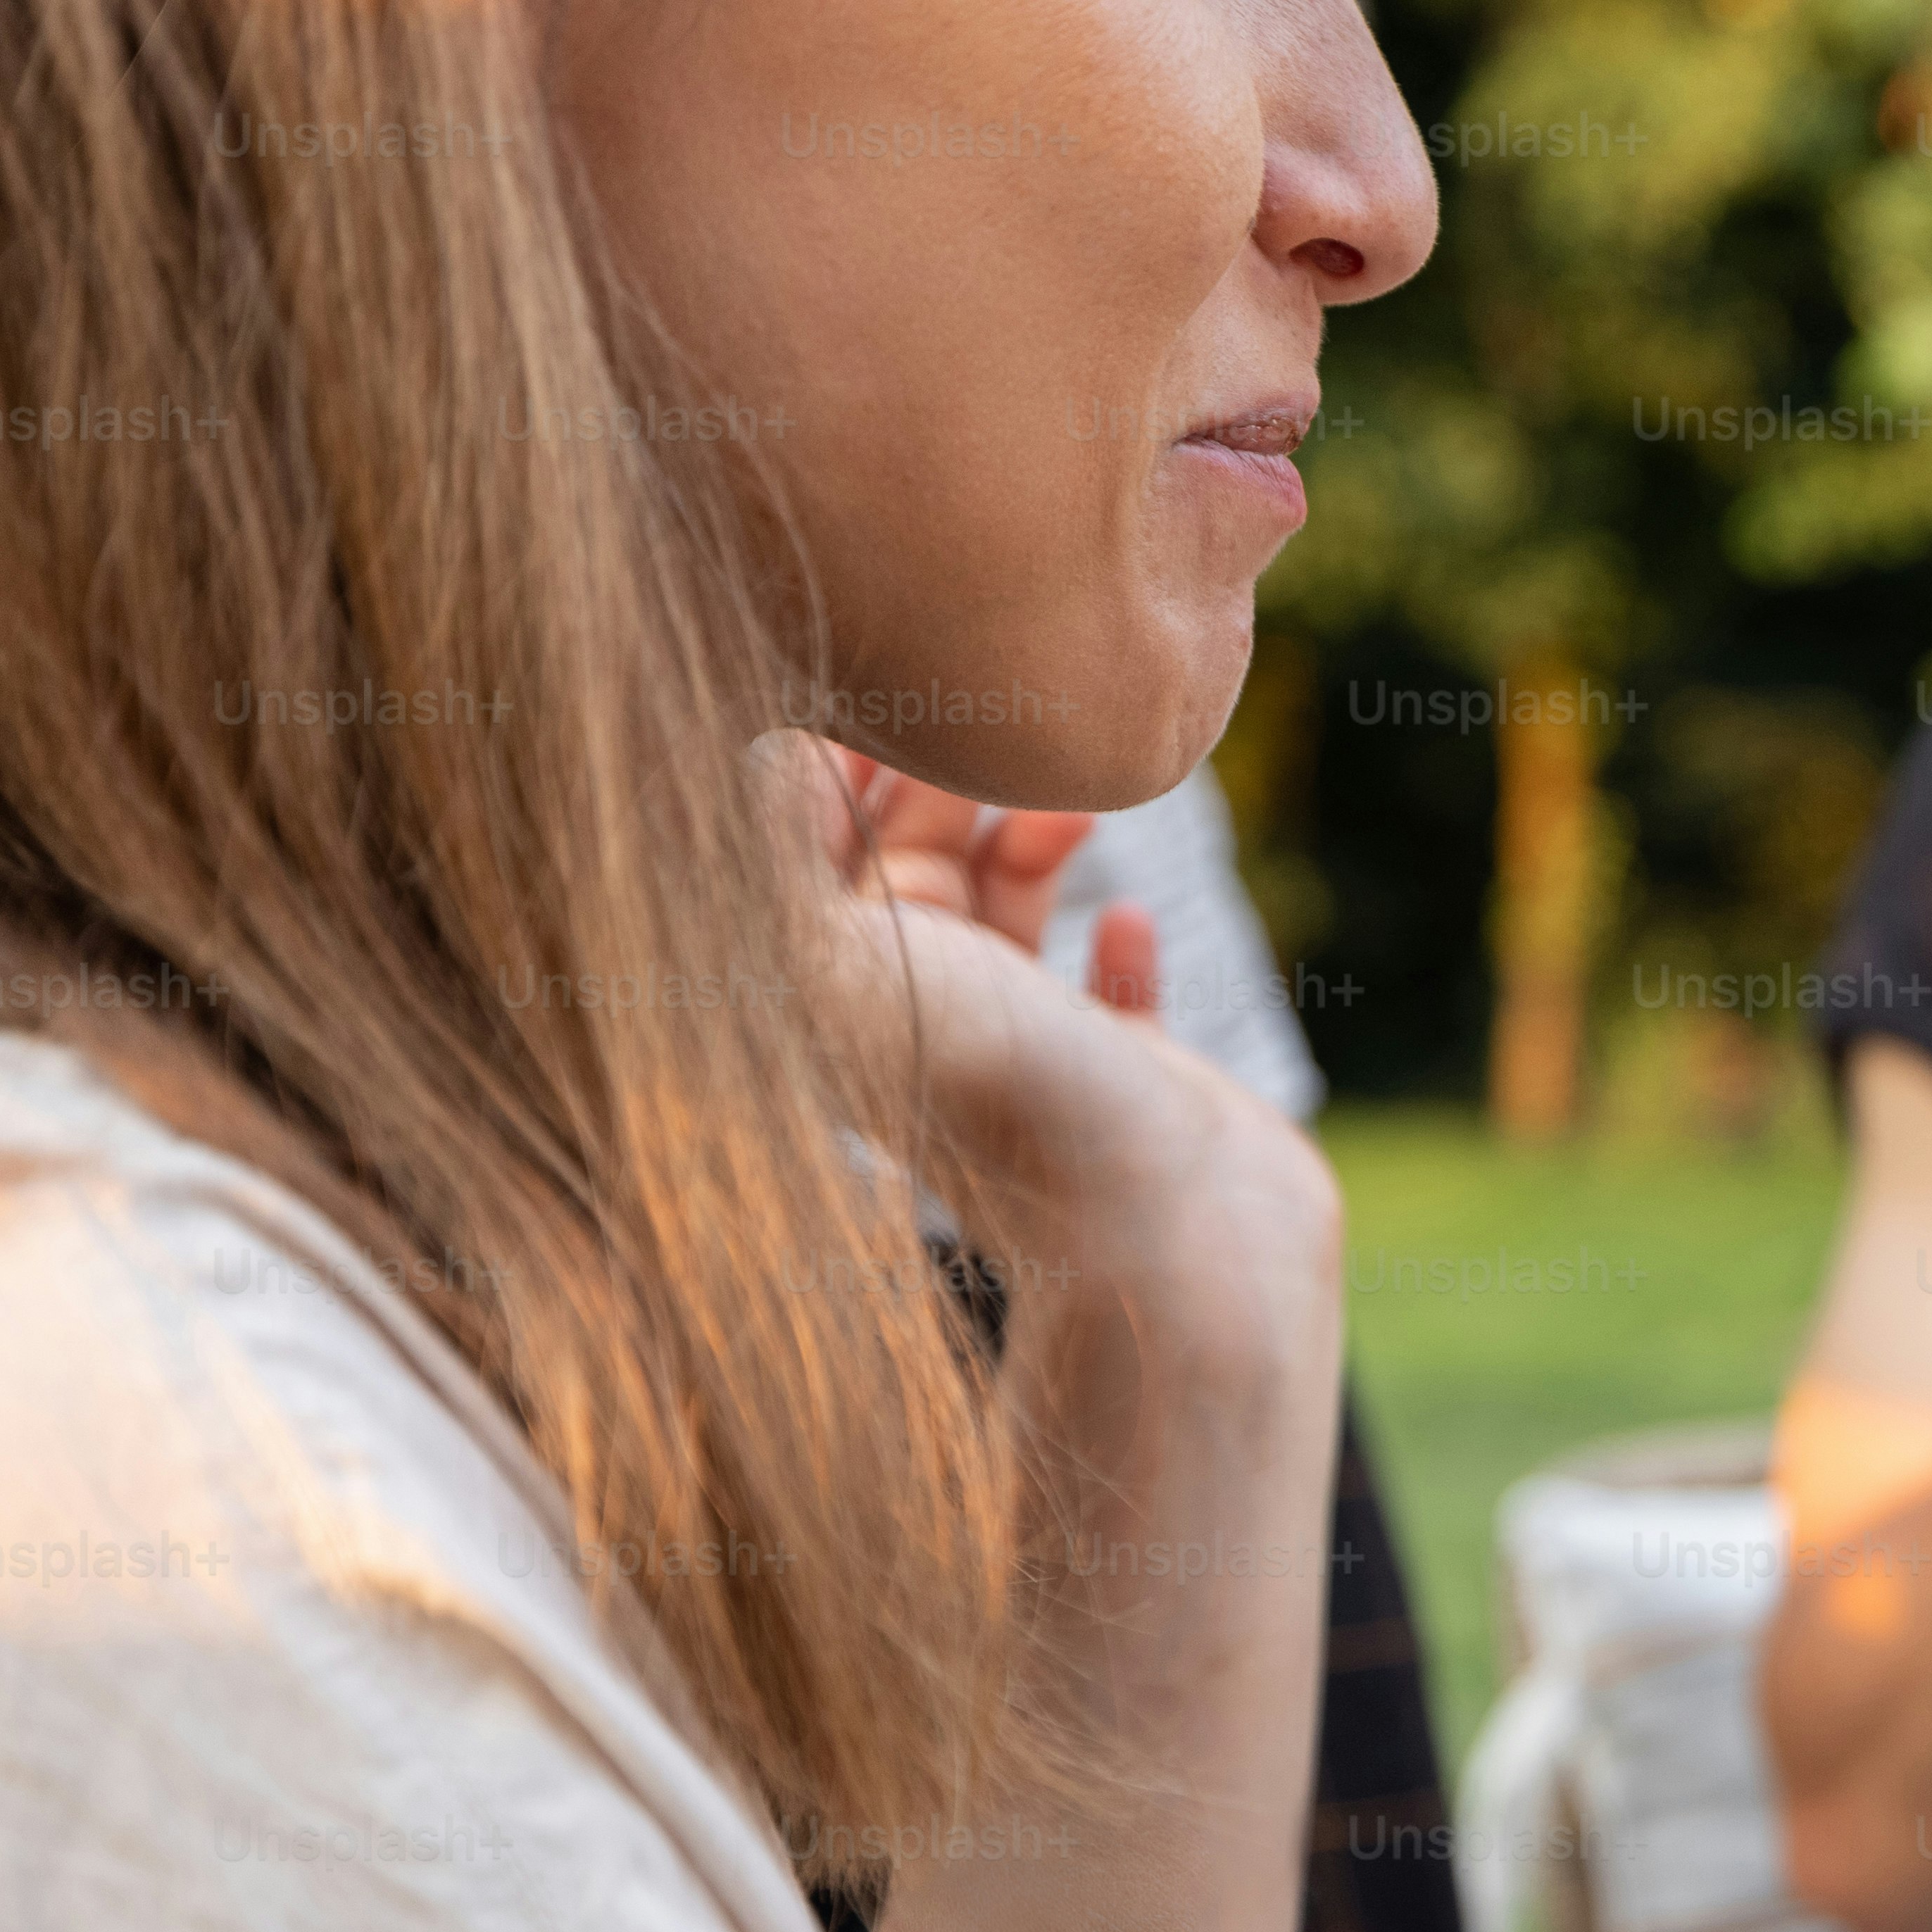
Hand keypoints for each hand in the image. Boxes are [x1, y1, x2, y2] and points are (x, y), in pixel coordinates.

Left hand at [780, 747, 1336, 1344]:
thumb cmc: (1004, 1098)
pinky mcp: (1130, 1085)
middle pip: (911, 873)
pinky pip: (1112, 1000)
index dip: (837, 769)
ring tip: (1080, 804)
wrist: (1167, 1241)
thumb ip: (778, 851)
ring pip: (1009, 920)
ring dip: (1034, 843)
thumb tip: (763, 753)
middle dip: (942, 786)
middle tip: (991, 716)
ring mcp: (1032, 1058)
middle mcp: (927, 1027)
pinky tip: (1128, 918)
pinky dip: (1113, 949)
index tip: (882, 690)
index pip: (811, 859)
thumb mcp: (846, 955)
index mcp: (844, 1004)